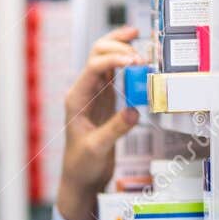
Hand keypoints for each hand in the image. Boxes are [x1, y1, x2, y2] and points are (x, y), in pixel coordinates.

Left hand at [57, 26, 142, 219]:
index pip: (93, 68)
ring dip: (122, 48)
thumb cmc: (82, 165)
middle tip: (141, 51)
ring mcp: (96, 94)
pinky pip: (117, 75)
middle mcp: (85, 92)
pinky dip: (128, 64)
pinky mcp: (107, 100)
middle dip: (117, 45)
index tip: (135, 61)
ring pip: (107, 60)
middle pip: (98, 54)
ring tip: (141, 41)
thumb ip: (115, 129)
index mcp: (76, 99)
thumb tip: (134, 110)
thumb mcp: (97, 148)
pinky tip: (141, 61)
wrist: (82, 178)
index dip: (114, 59)